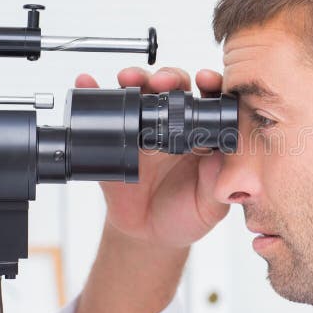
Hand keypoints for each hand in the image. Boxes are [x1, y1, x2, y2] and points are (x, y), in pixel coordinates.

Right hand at [75, 67, 229, 249]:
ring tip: (129, 78)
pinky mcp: (116, 139)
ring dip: (136, 77)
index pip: (210, 99)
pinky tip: (88, 82)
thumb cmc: (187, 215)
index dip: (210, 83)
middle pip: (174, 86)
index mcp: (203, 133)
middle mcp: (175, 124)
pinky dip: (94, 92)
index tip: (205, 80)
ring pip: (142, 91)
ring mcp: (144, 128)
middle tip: (164, 82)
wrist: (150, 236)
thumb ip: (217, 180)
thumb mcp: (211, 204)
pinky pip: (104, 112)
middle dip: (170, 76)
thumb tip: (223, 154)